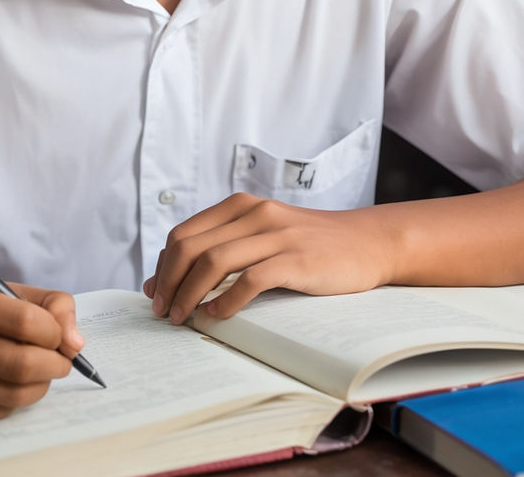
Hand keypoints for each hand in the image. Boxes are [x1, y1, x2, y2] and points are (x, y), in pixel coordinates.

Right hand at [0, 277, 81, 423]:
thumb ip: (39, 304)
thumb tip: (77, 341)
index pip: (24, 320)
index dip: (54, 332)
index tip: (59, 335)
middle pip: (19, 364)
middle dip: (54, 365)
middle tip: (60, 361)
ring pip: (8, 395)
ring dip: (38, 387)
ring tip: (38, 373)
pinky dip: (10, 402)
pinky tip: (8, 387)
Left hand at [142, 193, 394, 324]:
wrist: (366, 242)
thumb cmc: (309, 243)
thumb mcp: (263, 234)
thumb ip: (222, 248)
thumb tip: (168, 279)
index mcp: (240, 205)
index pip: (184, 233)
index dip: (163, 265)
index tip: (157, 294)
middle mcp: (254, 214)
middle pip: (191, 247)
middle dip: (170, 282)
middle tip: (165, 312)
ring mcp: (276, 235)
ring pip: (214, 261)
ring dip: (191, 294)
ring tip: (184, 318)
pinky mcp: (296, 259)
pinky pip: (250, 279)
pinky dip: (227, 301)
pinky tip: (219, 316)